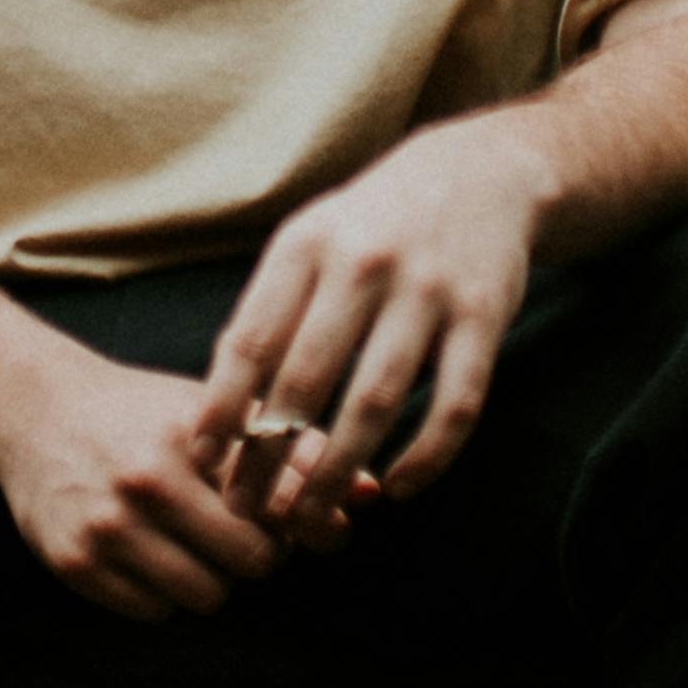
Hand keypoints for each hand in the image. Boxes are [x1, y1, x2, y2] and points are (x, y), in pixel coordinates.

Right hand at [0, 327, 289, 625]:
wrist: (33, 411)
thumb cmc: (142, 414)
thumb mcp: (216, 414)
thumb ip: (295, 452)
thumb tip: (372, 494)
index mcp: (191, 440)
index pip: (279, 515)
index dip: (295, 525)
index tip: (286, 521)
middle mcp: (145, 484)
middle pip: (251, 565)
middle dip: (257, 554)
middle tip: (235, 531)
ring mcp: (105, 528)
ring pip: (205, 597)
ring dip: (210, 578)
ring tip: (190, 542)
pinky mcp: (73, 564)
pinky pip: (154, 612)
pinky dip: (162, 592)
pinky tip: (147, 553)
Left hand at [196, 113, 544, 525]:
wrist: (480, 174)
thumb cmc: (370, 227)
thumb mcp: (309, 243)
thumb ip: (268, 313)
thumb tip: (218, 408)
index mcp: (305, 246)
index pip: (249, 339)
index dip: (221, 406)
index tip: (203, 459)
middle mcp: (362, 264)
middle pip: (304, 379)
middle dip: (269, 455)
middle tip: (250, 508)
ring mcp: (427, 291)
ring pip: (375, 400)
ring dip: (340, 468)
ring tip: (314, 513)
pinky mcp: (484, 317)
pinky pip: (455, 404)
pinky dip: (426, 457)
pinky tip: (398, 487)